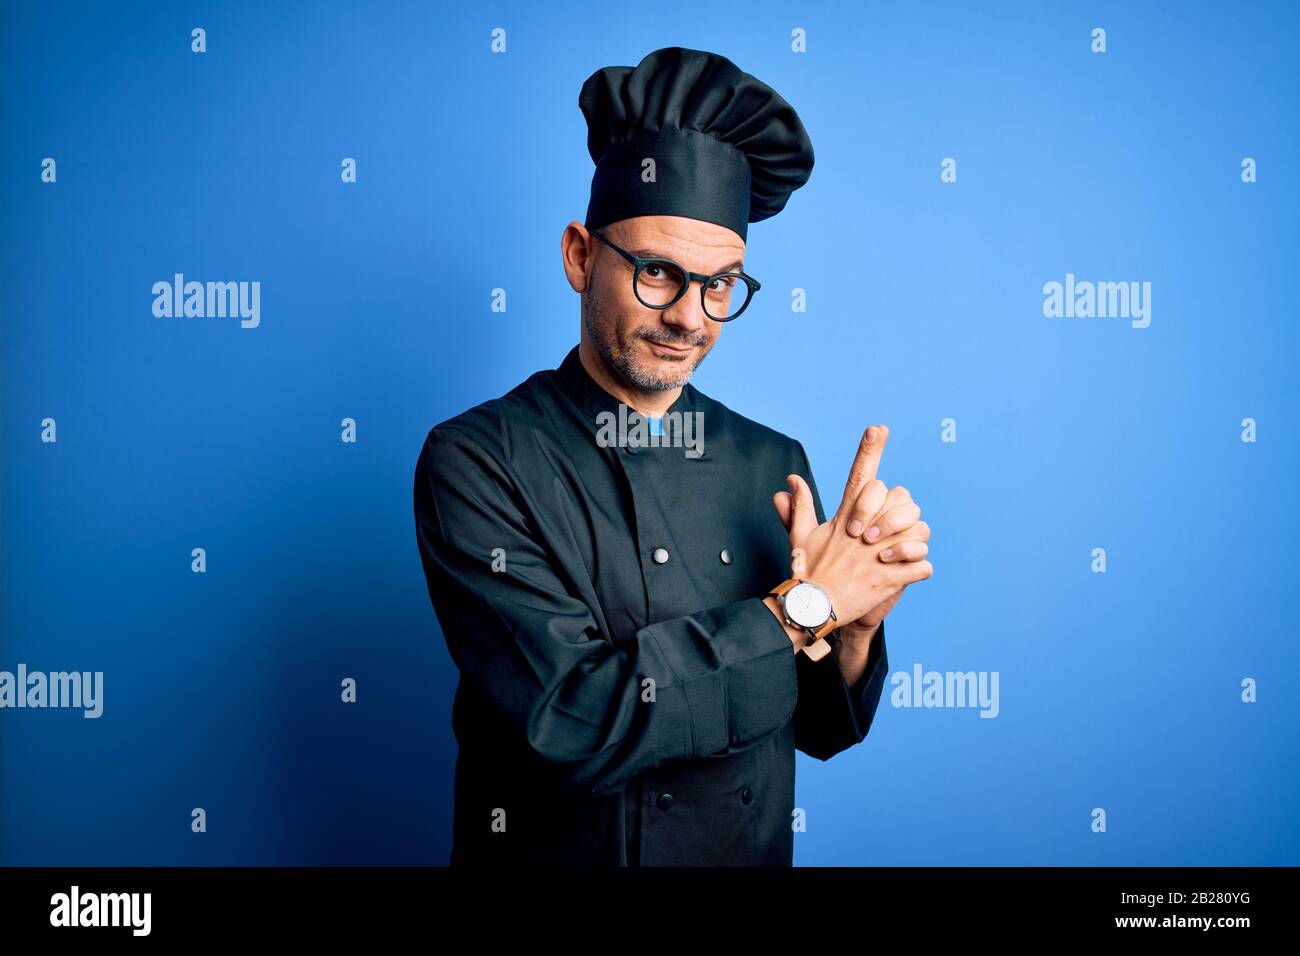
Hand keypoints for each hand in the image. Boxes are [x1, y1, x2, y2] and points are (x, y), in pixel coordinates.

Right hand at [770, 425, 932, 629]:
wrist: (810, 609)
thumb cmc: (806, 573)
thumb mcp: (800, 536)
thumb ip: (801, 506)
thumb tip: (792, 480)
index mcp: (844, 518)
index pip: (857, 476)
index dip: (868, 450)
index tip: (878, 428)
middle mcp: (863, 532)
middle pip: (899, 500)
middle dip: (901, 512)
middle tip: (887, 533)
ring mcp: (877, 555)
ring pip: (918, 531)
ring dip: (914, 541)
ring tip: (899, 554)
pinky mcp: (889, 579)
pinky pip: (923, 566)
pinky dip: (919, 569)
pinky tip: (906, 574)